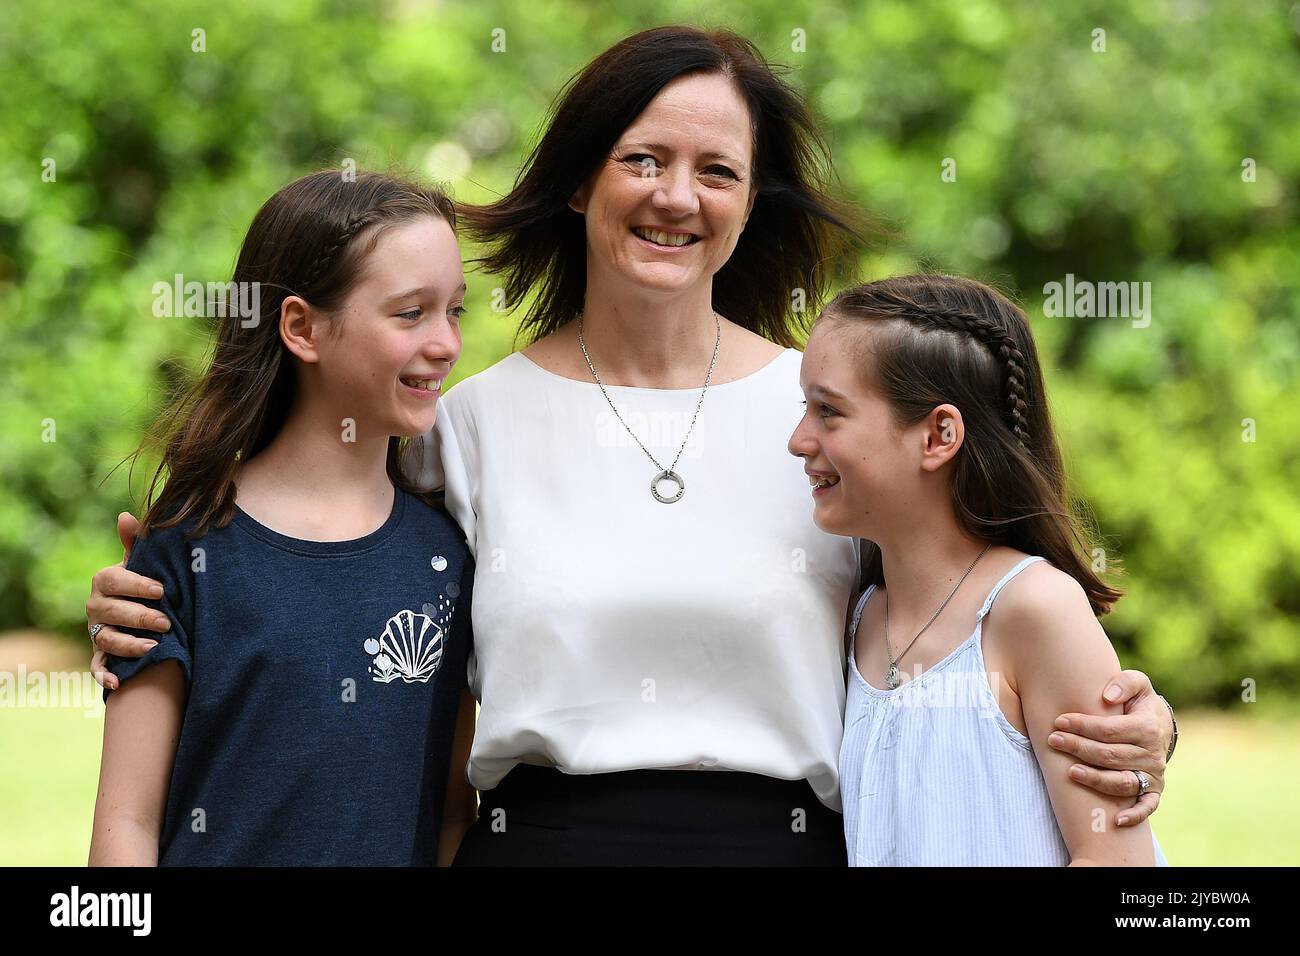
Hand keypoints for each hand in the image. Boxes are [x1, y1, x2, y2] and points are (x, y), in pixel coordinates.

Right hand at [87, 512, 167, 689]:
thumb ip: (136, 543)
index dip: (136, 585)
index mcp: (105, 581)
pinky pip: (96, 667)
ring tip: (153, 647)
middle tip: (165, 621)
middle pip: (110, 612)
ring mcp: (96, 631)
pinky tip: (118, 684)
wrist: (143, 607)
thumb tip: (125, 516)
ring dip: (127, 645)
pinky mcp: (101, 653)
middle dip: (138, 617)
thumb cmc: (145, 581)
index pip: (114, 581)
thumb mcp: (142, 562)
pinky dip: (104, 676)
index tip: (161, 590)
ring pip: (105, 639)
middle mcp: (95, 606)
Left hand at [1048, 669, 1171, 826]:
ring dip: (1095, 779)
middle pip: (1110, 756)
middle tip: (1053, 740)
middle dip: (1078, 748)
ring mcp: (1154, 774)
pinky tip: (1116, 820)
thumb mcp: (1138, 684)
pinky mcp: (1155, 790)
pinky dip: (1135, 815)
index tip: (1059, 721)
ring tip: (1070, 771)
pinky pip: (1148, 806)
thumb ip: (1125, 683)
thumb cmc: (1139, 703)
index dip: (1082, 726)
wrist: (1161, 725)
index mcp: (1147, 727)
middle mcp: (1152, 754)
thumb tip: (1106, 696)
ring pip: (1122, 782)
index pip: (1109, 730)